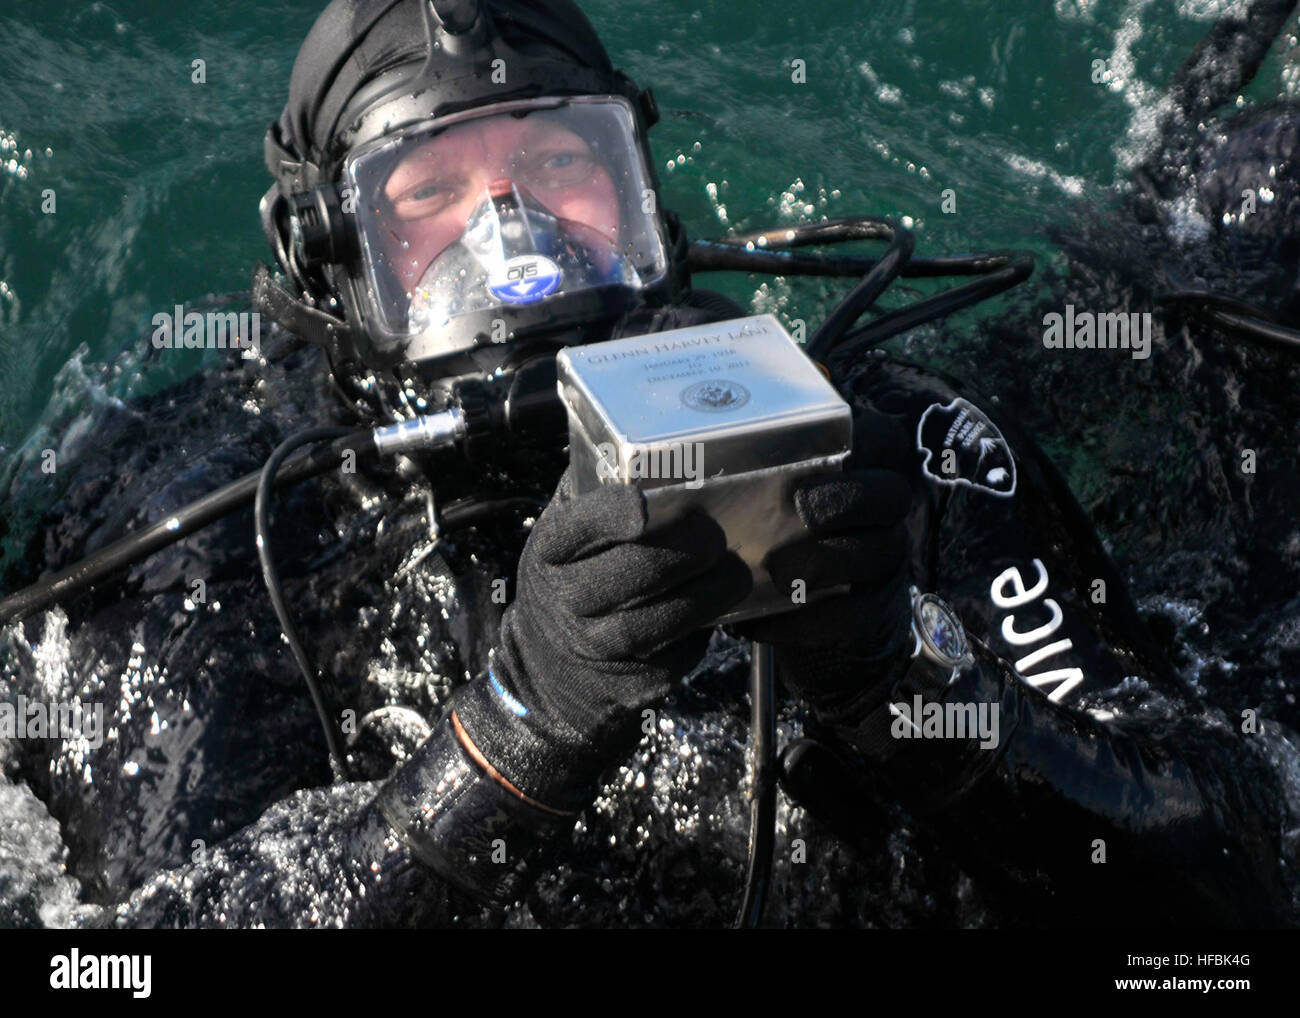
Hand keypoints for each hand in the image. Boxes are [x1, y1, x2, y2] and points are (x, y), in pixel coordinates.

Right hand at [454, 467, 751, 809]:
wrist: (550, 671)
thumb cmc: (569, 581)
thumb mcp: (561, 537)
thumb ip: (591, 493)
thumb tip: (647, 438)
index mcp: (547, 553)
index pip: (577, 528)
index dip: (612, 514)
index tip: (645, 505)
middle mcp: (565, 601)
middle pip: (630, 571)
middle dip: (683, 549)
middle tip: (713, 534)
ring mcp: (597, 647)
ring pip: (657, 620)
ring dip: (707, 592)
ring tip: (734, 570)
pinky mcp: (634, 680)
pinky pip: (677, 650)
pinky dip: (705, 625)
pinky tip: (720, 602)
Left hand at [732, 405, 915, 711]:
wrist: (797, 616)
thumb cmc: (776, 534)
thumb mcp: (769, 490)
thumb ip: (762, 452)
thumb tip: (722, 401)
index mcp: (863, 474)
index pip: (886, 441)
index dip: (865, 439)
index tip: (822, 447)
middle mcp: (885, 517)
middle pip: (892, 494)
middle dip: (845, 498)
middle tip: (799, 507)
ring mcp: (885, 567)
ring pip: (880, 553)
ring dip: (821, 560)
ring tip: (768, 567)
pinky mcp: (872, 614)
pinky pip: (853, 616)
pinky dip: (802, 622)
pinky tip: (754, 622)